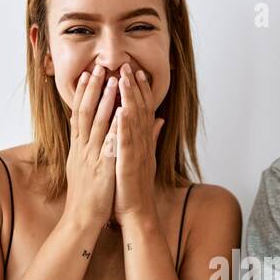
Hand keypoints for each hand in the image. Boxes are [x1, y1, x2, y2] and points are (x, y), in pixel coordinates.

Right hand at [62, 61, 119, 228]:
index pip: (79, 114)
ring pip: (97, 124)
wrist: (80, 220)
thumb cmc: (87, 196)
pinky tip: (121, 114)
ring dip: (104, 102)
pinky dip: (114, 128)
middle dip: (92, 89)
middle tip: (98, 67)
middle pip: (85, 113)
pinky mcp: (102, 169)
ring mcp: (91, 158)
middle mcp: (82, 149)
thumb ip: (90, 148)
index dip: (83, 93)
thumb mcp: (86, 168)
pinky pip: (108, 146)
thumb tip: (90, 134)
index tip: (88, 74)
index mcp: (79, 147)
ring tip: (111, 81)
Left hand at [113, 62, 165, 225]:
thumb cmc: (135, 189)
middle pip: (140, 110)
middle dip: (134, 87)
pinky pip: (127, 143)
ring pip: (134, 121)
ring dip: (130, 99)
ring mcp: (137, 154)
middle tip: (129, 65)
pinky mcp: (129, 165)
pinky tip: (121, 110)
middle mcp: (143, 145)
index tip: (135, 72)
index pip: (143, 111)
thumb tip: (158, 120)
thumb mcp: (144, 159)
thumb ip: (151, 138)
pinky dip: (124, 126)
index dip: (140, 91)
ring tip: (124, 79)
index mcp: (143, 143)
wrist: (137, 214)